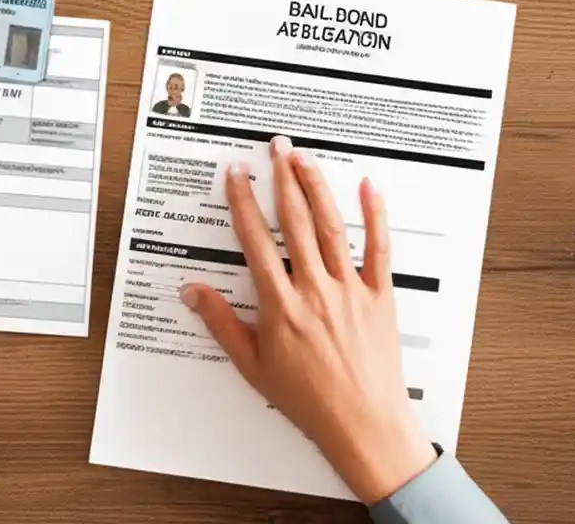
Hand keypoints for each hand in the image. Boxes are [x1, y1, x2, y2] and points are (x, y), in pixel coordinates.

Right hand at [179, 135, 434, 503]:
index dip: (243, 203)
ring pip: (331, 227)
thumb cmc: (308, 400)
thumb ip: (221, 323)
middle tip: (274, 149)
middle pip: (294, 223)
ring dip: (316, 188)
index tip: (236, 176)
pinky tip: (370, 189)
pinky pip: (379, 249)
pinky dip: (375, 216)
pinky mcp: (380, 297)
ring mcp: (350, 291)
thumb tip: (193, 292)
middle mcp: (315, 291)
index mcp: (281, 306)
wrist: (363, 424)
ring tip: (305, 159)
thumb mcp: (252, 365)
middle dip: (281, 180)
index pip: (255, 241)